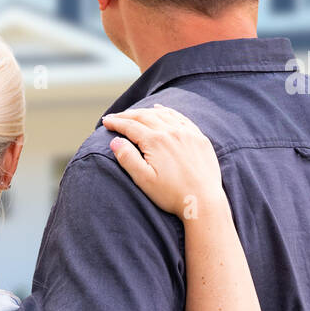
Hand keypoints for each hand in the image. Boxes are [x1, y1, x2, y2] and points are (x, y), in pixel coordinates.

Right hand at [102, 105, 225, 218]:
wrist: (204, 201)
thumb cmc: (171, 195)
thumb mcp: (144, 180)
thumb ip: (128, 158)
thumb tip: (115, 141)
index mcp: (156, 141)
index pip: (131, 126)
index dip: (116, 123)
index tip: (106, 122)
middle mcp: (172, 132)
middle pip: (144, 116)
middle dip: (127, 115)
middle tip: (115, 117)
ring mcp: (187, 133)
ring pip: (162, 114)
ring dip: (145, 111)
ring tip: (133, 113)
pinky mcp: (199, 138)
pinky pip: (180, 117)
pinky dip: (167, 111)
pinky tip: (160, 109)